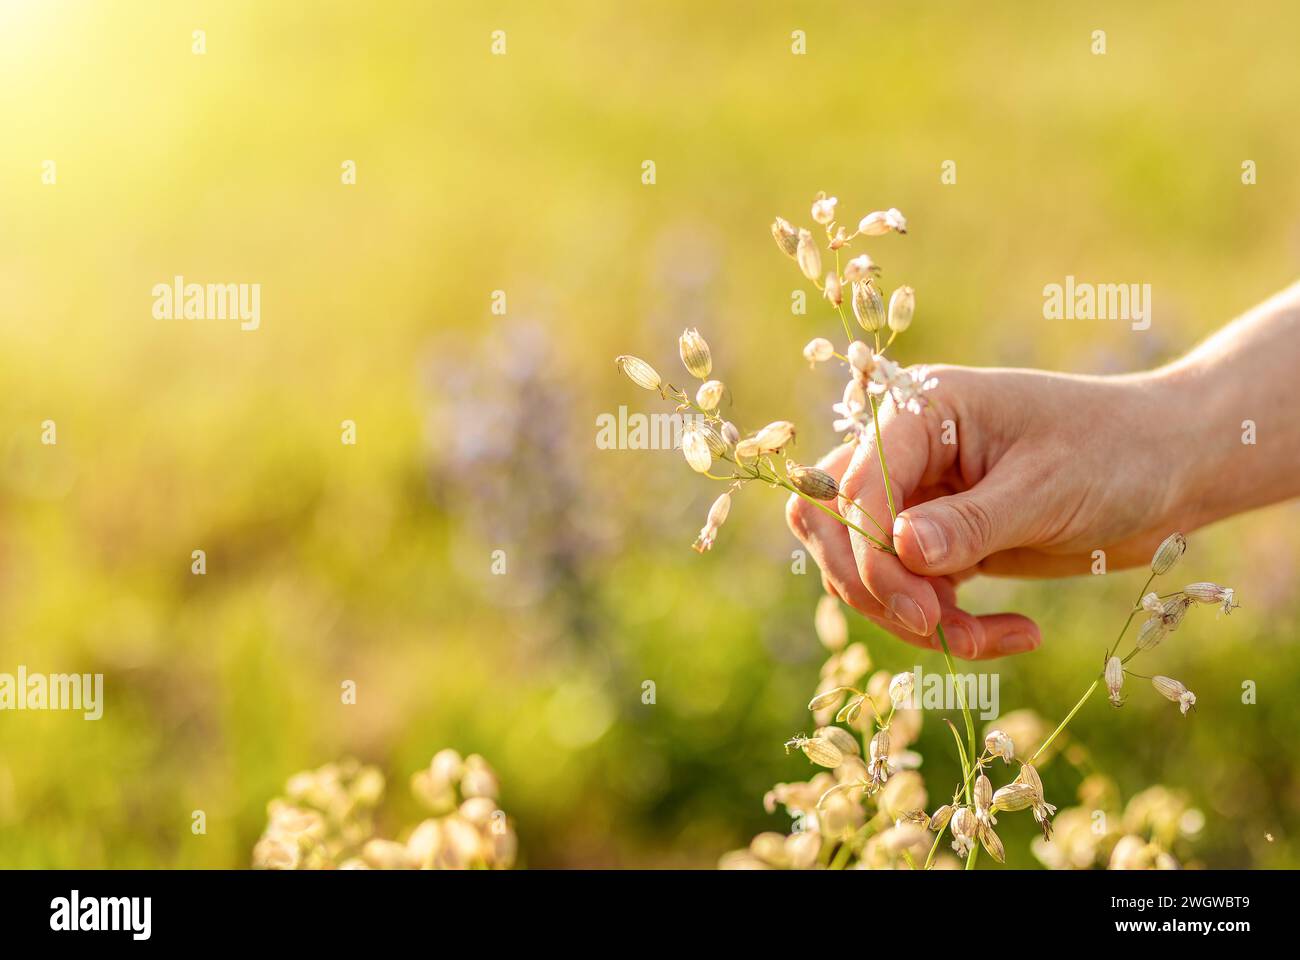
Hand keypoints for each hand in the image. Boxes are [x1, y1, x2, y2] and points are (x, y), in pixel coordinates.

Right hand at [786, 365, 1185, 658]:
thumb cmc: (1116, 453)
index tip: (923, 612)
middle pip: (832, 525)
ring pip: (862, 567)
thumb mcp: (1047, 487)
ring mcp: (916, 495)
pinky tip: (1011, 635)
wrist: (1171, 468)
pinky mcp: (937, 540)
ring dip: (911, 616)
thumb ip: (971, 521)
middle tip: (936, 628)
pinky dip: (943, 625)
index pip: (854, 487)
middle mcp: (903, 449)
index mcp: (918, 411)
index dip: (872, 554)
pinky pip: (906, 590)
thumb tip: (900, 549)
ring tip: (989, 639)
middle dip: (874, 587)